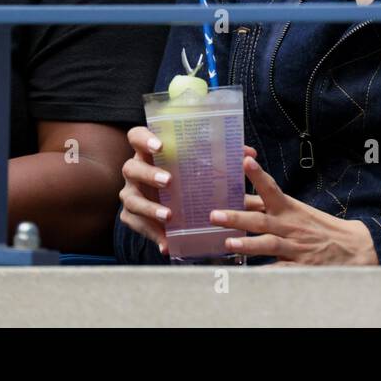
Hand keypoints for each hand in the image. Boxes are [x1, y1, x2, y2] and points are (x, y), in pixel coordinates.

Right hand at [117, 125, 261, 255]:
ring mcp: (131, 193)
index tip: (160, 145)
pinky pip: (136, 225)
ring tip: (169, 216)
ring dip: (149, 208)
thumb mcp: (201, 165)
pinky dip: (152, 235)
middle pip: (132, 167)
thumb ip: (222, 157)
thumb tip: (249, 154)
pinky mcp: (131, 216)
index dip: (145, 139)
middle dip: (149, 173)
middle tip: (169, 180)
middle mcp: (136, 170)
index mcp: (150, 152)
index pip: (137, 136)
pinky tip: (166, 244)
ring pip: (131, 199)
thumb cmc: (186, 176)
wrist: (170, 201)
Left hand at [213, 157, 377, 264]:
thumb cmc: (320, 227)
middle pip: (260, 219)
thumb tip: (242, 197)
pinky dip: (264, 273)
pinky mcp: (299, 267)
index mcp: (289, 209)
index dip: (257, 176)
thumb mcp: (298, 211)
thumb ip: (270, 206)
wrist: (355, 247)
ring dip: (248, 244)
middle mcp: (290, 226)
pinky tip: (247, 277)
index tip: (245, 162)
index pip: (271, 189)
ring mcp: (295, 247)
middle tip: (214, 215)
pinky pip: (279, 271)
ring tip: (229, 242)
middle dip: (237, 217)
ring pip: (269, 244)